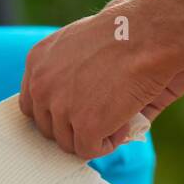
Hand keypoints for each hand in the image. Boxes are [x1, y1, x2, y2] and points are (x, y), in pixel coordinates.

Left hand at [19, 8, 183, 158]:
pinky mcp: (84, 126)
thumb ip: (71, 80)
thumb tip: (78, 115)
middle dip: (75, 127)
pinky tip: (124, 120)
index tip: (78, 113)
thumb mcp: (84, 48)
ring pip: (68, 143)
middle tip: (104, 115)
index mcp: (38, 61)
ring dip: (94, 135)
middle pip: (47, 129)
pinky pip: (89, 151)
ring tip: (118, 113)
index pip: (33, 104)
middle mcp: (42, 84)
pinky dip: (109, 142)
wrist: (150, 33)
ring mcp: (61, 107)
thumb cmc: (128, 33)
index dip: (57, 114)